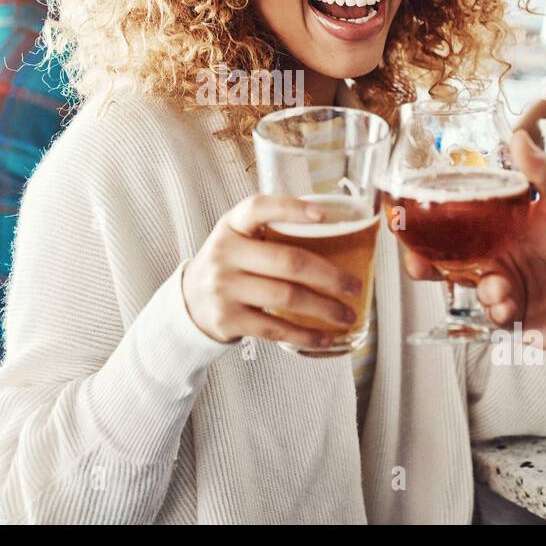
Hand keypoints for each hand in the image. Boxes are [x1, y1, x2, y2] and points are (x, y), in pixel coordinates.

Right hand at [182, 194, 361, 350]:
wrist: (191, 300)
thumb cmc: (231, 264)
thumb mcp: (241, 238)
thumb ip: (274, 231)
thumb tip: (338, 233)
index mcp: (232, 225)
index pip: (259, 208)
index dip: (291, 208)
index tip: (323, 216)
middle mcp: (225, 253)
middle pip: (288, 261)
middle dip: (330, 276)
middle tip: (354, 286)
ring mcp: (224, 287)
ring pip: (286, 297)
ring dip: (324, 309)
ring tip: (346, 314)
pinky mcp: (229, 318)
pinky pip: (275, 328)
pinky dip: (305, 335)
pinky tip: (325, 337)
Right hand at [399, 131, 545, 355]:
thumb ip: (544, 174)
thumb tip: (516, 137)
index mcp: (505, 226)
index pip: (458, 220)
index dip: (430, 221)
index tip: (408, 218)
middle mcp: (498, 255)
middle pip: (447, 257)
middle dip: (424, 262)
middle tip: (418, 264)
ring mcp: (504, 286)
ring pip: (465, 286)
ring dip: (476, 287)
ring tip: (498, 288)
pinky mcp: (513, 317)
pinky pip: (489, 314)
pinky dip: (494, 309)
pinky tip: (510, 305)